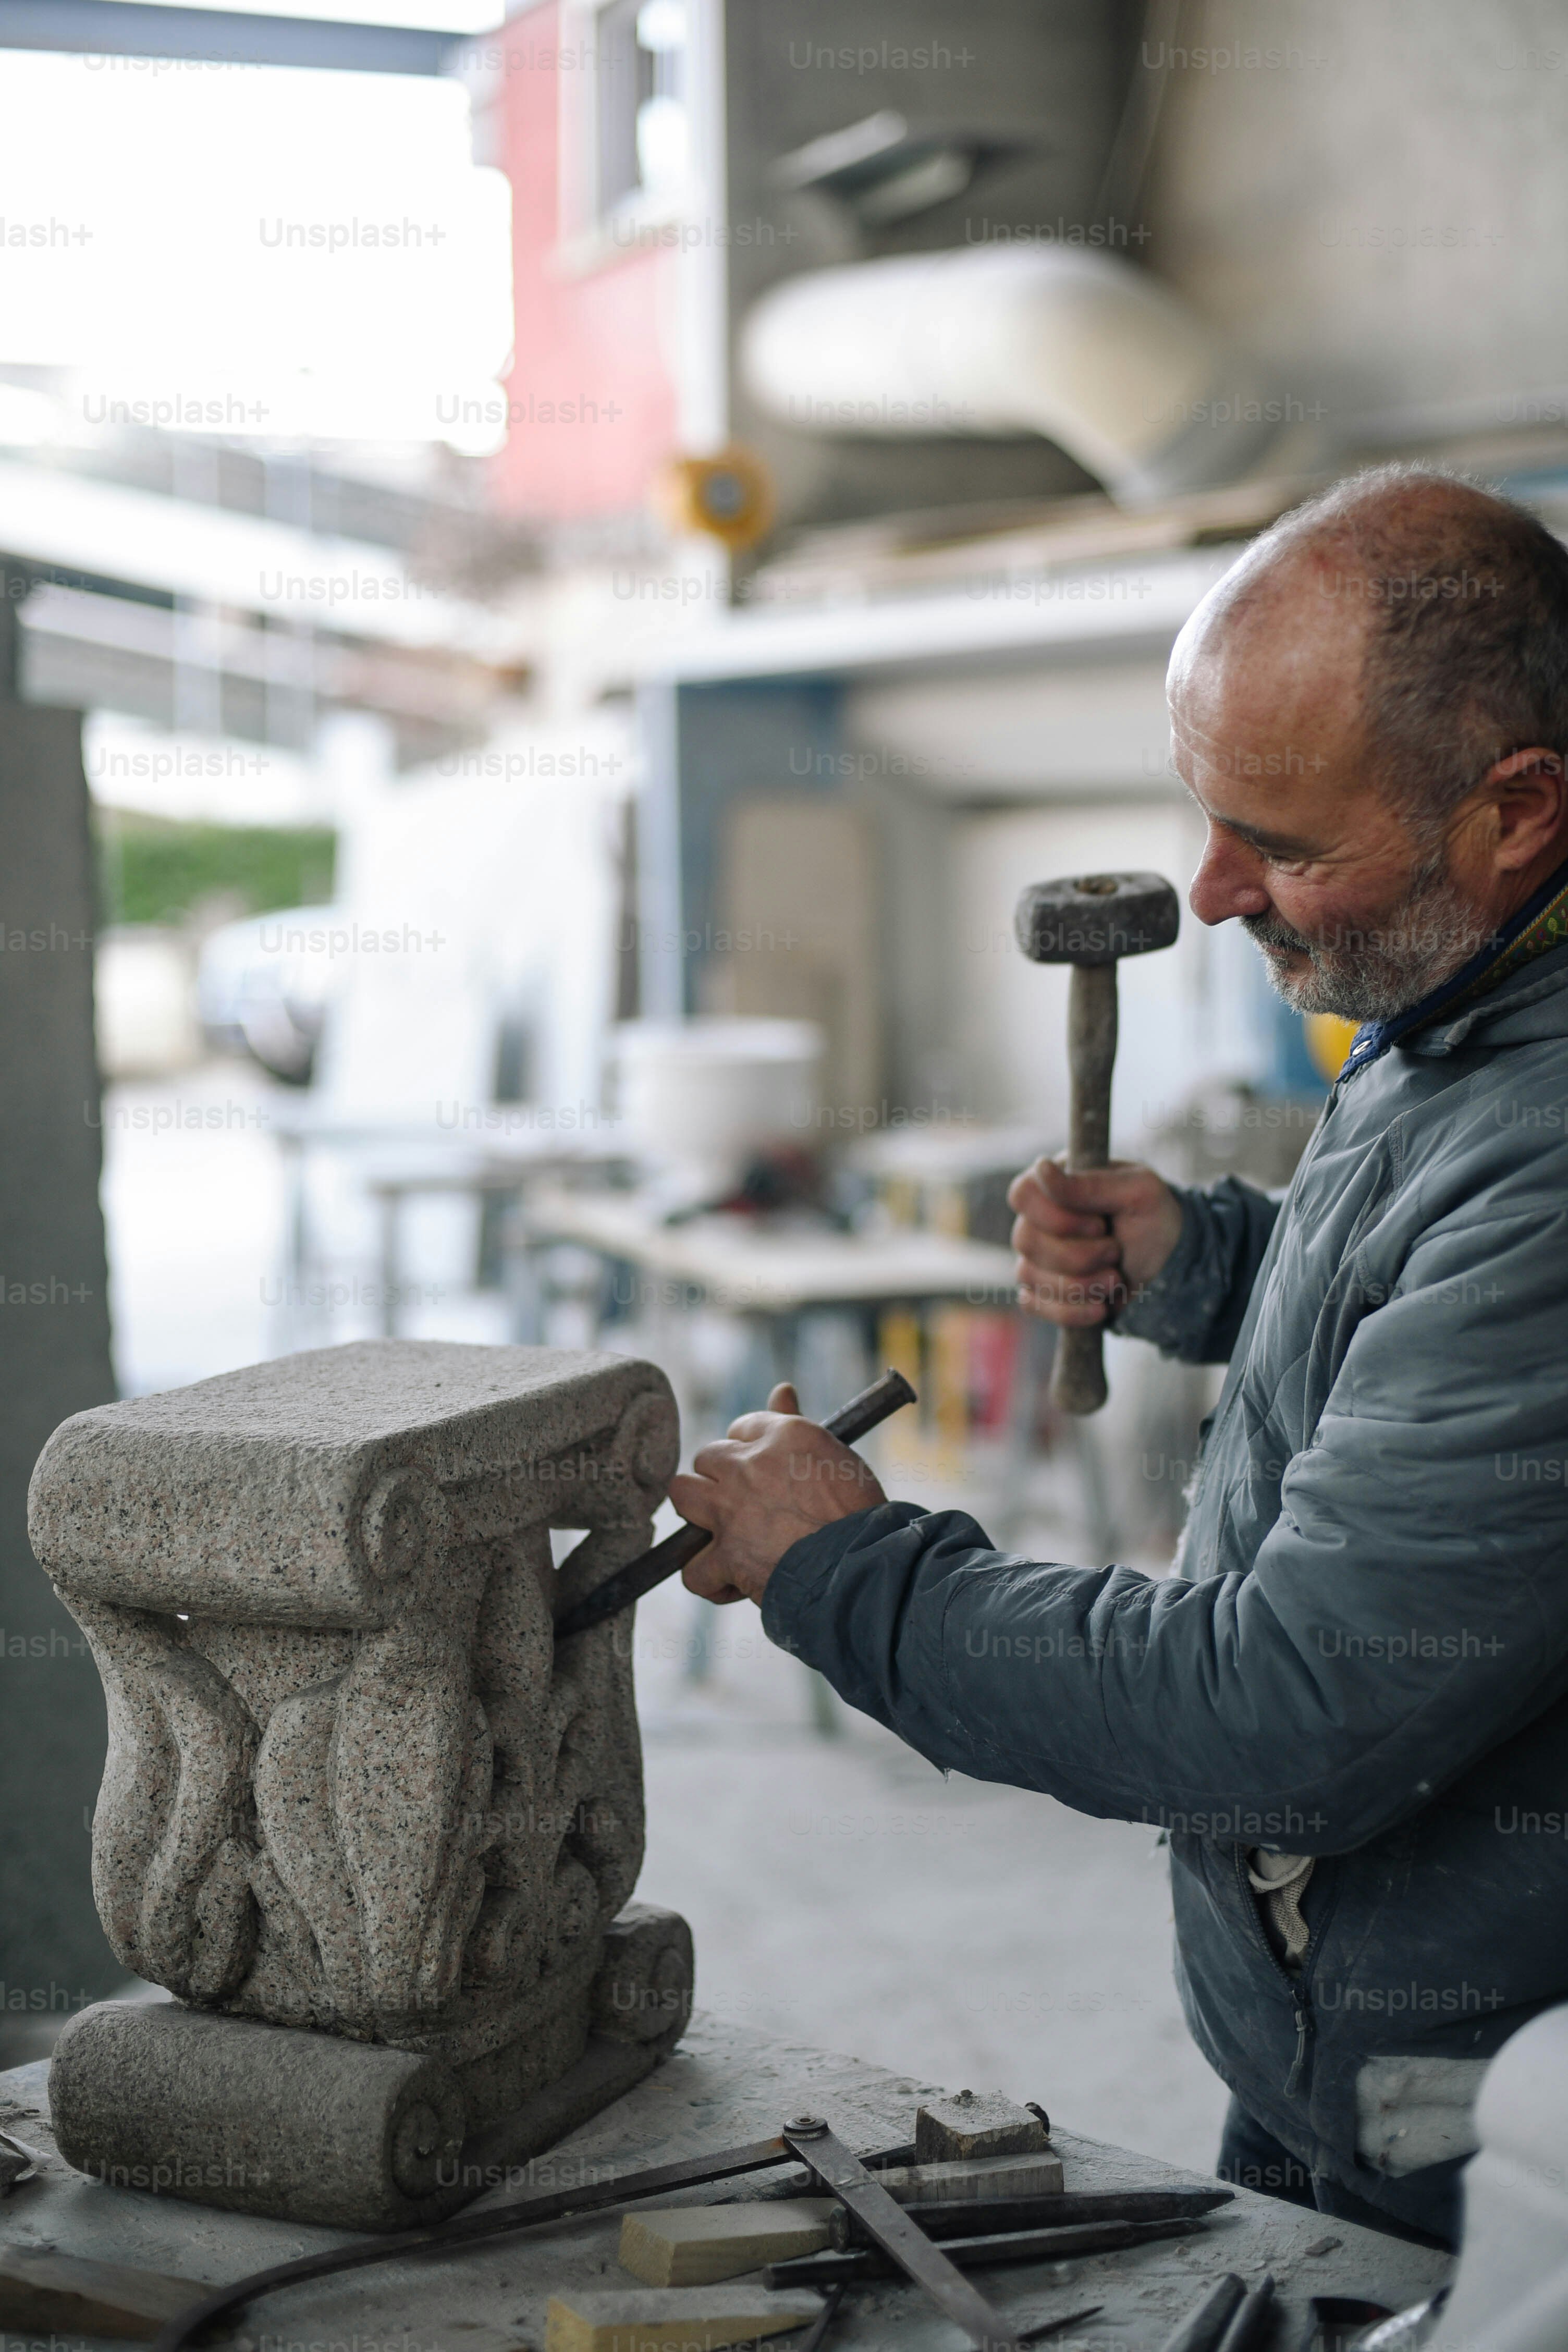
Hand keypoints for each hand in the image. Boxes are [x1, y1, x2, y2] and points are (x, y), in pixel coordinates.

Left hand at [669, 1383, 886, 1607]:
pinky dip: (709, 1578)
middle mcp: (749, 1466)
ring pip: (683, 1495)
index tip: (763, 1470)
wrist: (863, 1564)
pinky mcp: (727, 1557)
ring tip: (723, 1530)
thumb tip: (781, 1389)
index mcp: (783, 1436)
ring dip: (698, 1512)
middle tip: (743, 1499)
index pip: (743, 1426)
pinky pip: (693, 1568)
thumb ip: (795, 1423)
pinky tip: (728, 1580)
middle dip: (719, 1476)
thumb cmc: (859, 1511)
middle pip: (706, 1457)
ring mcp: (731, 1511)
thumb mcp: (833, 1454)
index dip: (750, 1450)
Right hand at [1007, 1156, 1182, 1326]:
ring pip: (1028, 1275)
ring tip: (1115, 1277)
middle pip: (1025, 1239)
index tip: (1099, 1224)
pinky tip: (1101, 1306)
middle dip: (1079, 1254)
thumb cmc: (1155, 1220)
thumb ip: (1090, 1184)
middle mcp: (1038, 1219)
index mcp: (1056, 1184)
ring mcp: (1036, 1257)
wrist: (1170, 1269)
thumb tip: (1041, 1169)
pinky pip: (1033, 1305)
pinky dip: (1072, 1310)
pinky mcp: (1041, 1292)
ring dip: (1082, 1284)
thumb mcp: (1138, 1192)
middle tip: (1115, 1250)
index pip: (1023, 1194)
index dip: (1057, 1216)